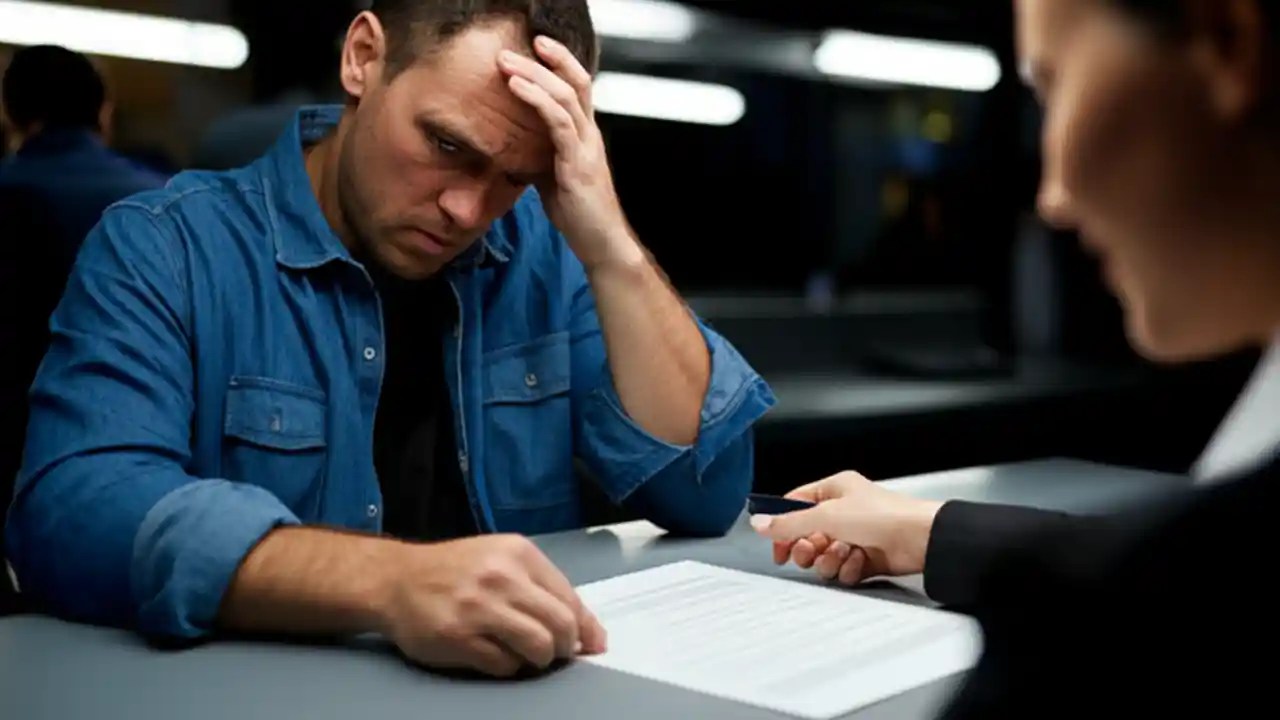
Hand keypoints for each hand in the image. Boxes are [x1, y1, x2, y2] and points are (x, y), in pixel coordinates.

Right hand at [376, 534, 606, 676]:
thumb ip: (542, 588)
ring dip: (539, 660)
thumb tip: (588, 632)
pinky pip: (505, 665)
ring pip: (538, 647)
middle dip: (564, 647)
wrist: (396, 579)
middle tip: (553, 653)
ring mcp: (479, 608)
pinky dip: (509, 668)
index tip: (590, 645)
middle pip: (560, 624)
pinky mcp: (458, 637)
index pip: (570, 598)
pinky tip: (496, 656)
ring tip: (527, 656)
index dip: (585, 628)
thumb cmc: (455, 571)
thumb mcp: (502, 561)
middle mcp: (502, 577)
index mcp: (519, 553)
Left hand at [498, 37, 639, 269]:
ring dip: (533, 76)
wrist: (601, 244)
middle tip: (511, 50)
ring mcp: (587, 147)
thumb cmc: (579, 215)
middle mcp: (591, 135)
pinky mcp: (578, 163)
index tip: (533, 49)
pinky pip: (559, 122)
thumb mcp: (554, 178)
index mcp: (586, 137)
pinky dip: (537, 100)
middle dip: (545, 60)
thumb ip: (541, 157)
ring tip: (506, 64)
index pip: (577, 88)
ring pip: (566, 96)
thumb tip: (513, 148)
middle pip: (575, 82)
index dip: (558, 64)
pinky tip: (518, 89)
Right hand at [750, 472, 944, 586]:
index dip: (783, 527)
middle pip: (807, 536)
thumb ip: (789, 523)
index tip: (777, 546)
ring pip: (824, 557)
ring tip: (843, 554)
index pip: (796, 506)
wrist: (921, 539)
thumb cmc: (882, 516)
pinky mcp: (866, 559)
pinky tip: (860, 561)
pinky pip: (843, 570)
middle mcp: (844, 512)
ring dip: (830, 560)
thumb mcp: (826, 515)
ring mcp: (856, 536)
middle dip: (807, 549)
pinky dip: (849, 569)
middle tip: (811, 551)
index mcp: (834, 491)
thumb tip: (759, 523)